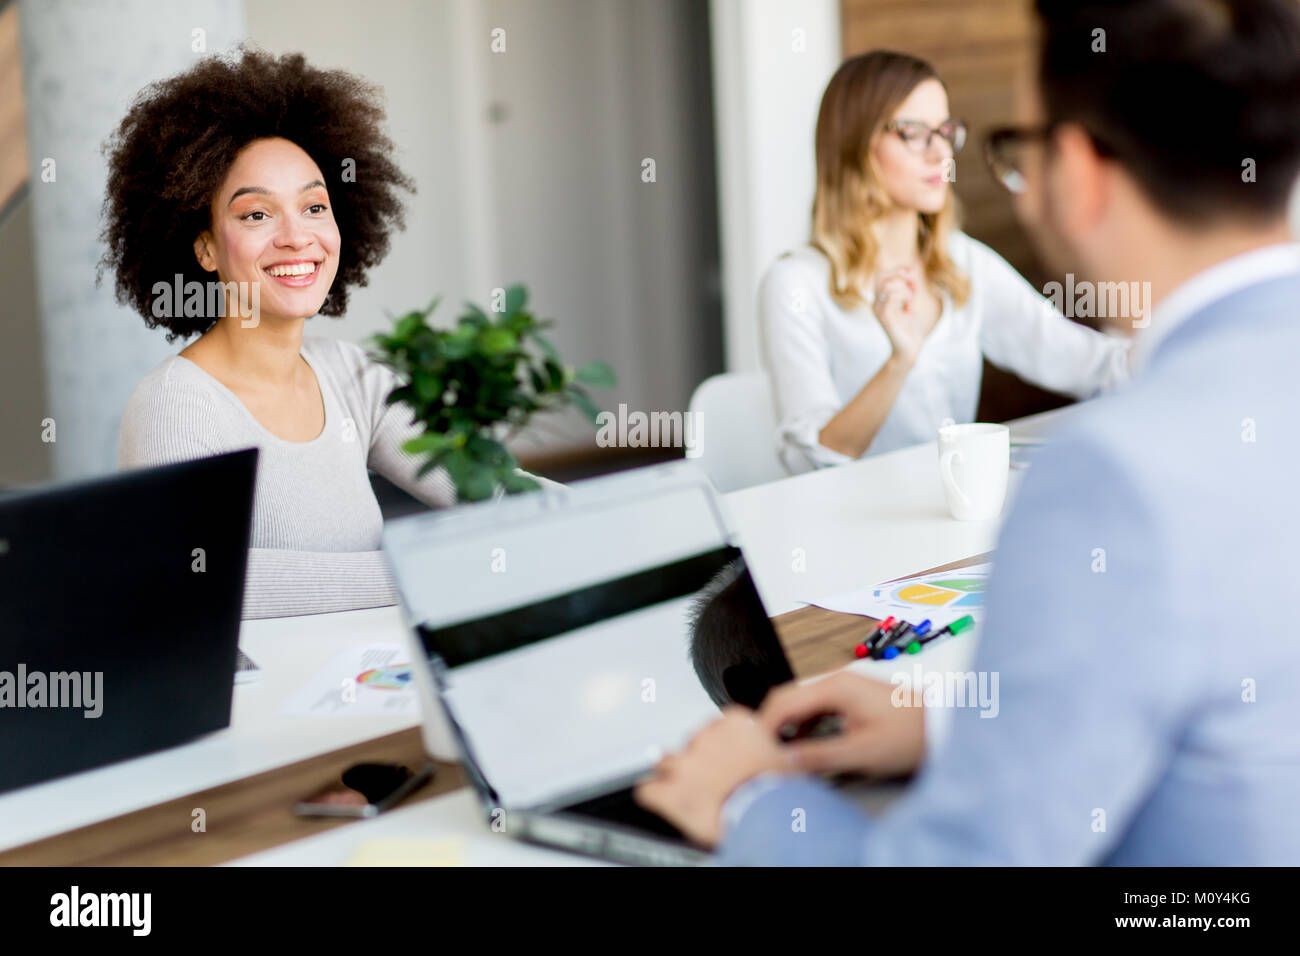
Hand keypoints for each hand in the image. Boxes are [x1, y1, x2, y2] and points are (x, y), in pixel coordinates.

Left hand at [633, 707, 795, 847]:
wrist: (766, 812)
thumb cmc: (779, 788)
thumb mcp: (790, 761)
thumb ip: (782, 752)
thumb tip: (792, 757)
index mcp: (736, 724)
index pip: (718, 724)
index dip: (721, 743)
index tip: (727, 754)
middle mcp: (707, 738)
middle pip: (691, 742)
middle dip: (696, 758)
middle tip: (709, 776)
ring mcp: (685, 764)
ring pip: (665, 761)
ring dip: (670, 773)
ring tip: (677, 784)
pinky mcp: (671, 791)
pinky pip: (649, 790)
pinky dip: (653, 795)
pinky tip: (657, 799)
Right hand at [757, 670, 925, 777]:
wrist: (942, 727)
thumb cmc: (910, 735)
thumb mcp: (862, 752)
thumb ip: (820, 756)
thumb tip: (786, 760)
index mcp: (836, 686)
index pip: (783, 702)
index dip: (765, 727)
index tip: (756, 750)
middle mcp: (836, 680)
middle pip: (787, 698)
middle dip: (771, 725)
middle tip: (764, 753)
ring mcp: (842, 686)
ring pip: (799, 703)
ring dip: (787, 727)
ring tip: (780, 754)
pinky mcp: (848, 697)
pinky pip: (814, 707)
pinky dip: (803, 725)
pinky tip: (803, 746)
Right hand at [871, 266, 929, 363]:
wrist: (909, 349)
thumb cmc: (910, 329)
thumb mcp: (910, 303)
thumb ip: (909, 288)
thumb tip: (911, 268)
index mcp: (880, 300)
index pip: (881, 275)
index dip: (896, 269)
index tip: (911, 270)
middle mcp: (876, 304)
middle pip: (882, 277)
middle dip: (900, 275)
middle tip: (914, 285)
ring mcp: (879, 310)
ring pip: (889, 286)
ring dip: (905, 289)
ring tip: (911, 300)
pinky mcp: (885, 317)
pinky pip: (892, 296)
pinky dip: (904, 296)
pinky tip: (909, 306)